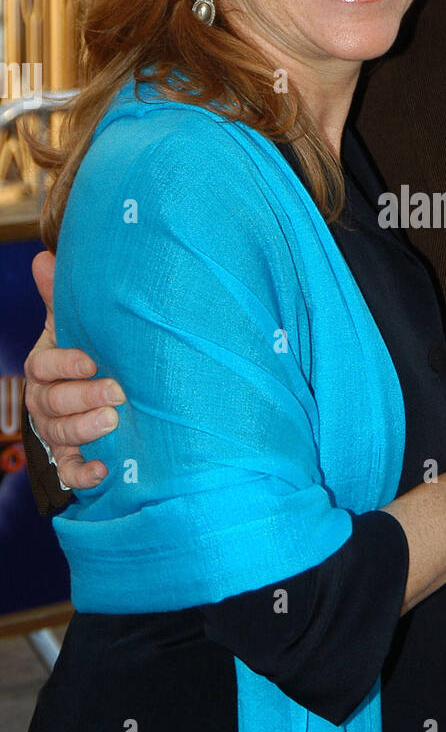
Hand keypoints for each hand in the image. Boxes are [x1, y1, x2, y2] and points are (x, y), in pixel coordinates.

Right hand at [23, 250, 125, 489]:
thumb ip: (59, 296)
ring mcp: (54, 431)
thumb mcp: (71, 324)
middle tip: (117, 394)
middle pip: (54, 401)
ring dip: (85, 429)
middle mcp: (44, 400)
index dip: (66, 364)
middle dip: (84, 397)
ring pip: (61, 433)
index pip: (45, 365)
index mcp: (44, 366)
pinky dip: (84, 473)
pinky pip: (68, 471)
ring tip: (113, 423)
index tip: (92, 361)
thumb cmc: (83, 351)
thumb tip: (43, 257)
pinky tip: (104, 471)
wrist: (90, 395)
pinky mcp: (67, 459)